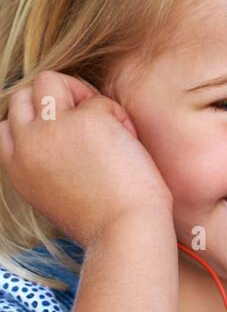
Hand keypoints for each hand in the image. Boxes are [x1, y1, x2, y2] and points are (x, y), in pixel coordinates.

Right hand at [0, 71, 172, 246]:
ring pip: (51, 80)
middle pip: (26, 95)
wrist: (125, 231)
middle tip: (92, 127)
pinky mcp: (86, 119)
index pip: (6, 124)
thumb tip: (61, 135)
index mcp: (16, 166)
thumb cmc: (104, 220)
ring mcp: (51, 128)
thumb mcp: (55, 192)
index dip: (39, 121)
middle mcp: (26, 144)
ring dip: (80, 94)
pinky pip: (101, 101)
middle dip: (59, 100)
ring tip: (107, 127)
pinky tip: (130, 145)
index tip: (69, 137)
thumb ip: (46, 162)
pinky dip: (120, 118)